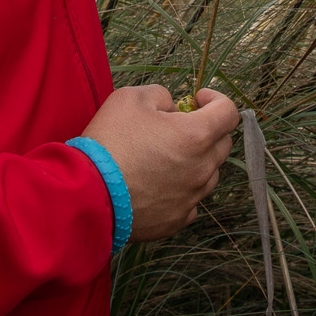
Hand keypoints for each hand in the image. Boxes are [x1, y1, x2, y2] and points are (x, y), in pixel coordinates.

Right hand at [81, 84, 239, 241]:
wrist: (86, 193)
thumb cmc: (109, 142)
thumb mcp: (130, 98)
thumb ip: (161, 95)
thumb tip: (173, 108)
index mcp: (196, 135)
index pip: (229, 112)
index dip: (216, 99)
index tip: (198, 98)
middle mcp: (202, 169)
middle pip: (222, 144)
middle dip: (207, 129)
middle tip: (178, 126)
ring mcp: (191, 197)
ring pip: (209, 174)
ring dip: (196, 161)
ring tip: (166, 156)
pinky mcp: (176, 220)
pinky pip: (191, 200)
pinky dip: (182, 189)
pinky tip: (159, 183)